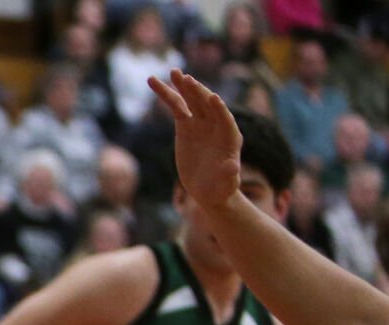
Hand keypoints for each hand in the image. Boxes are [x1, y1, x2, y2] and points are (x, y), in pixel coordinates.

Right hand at [149, 69, 242, 210]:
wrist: (209, 188)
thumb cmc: (221, 187)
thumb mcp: (226, 182)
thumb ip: (229, 173)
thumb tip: (233, 167)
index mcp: (229, 136)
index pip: (224, 119)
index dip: (219, 109)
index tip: (213, 98)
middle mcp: (216, 124)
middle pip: (206, 105)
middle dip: (198, 92)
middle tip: (187, 80)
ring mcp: (200, 123)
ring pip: (190, 101)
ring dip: (181, 86)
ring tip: (173, 72)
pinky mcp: (185, 126)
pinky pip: (175, 107)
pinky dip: (167, 95)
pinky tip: (155, 82)